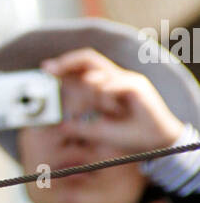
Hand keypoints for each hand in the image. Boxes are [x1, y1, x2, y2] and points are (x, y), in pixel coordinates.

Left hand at [39, 49, 184, 155]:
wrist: (157, 144)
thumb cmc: (130, 135)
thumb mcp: (98, 131)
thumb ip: (80, 126)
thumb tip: (59, 125)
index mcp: (104, 85)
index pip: (82, 69)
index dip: (63, 66)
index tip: (45, 69)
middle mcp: (114, 78)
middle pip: (89, 58)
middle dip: (67, 61)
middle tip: (50, 69)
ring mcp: (126, 80)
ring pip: (101, 71)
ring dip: (90, 84)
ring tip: (92, 99)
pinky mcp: (138, 86)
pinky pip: (118, 83)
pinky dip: (108, 91)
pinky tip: (106, 102)